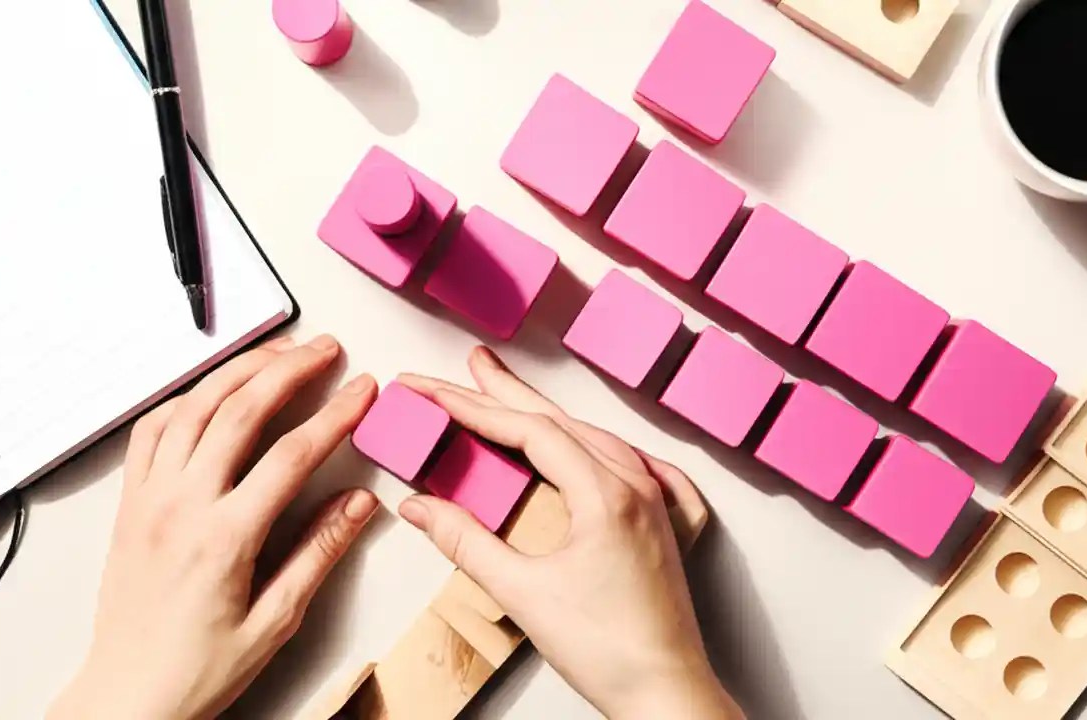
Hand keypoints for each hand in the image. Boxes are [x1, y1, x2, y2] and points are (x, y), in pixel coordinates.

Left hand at [50, 335, 379, 719]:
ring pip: (193, 407)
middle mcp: (180, 507)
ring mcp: (149, 499)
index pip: (292, 454)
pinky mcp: (130, 502)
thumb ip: (319, 553)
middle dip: (289, 369)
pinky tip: (211, 389)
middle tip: (324, 350)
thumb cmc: (196, 669)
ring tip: (276, 352)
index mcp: (224, 539)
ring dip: (238, 370)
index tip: (361, 391)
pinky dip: (186, 397)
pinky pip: (152, 429)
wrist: (127, 695)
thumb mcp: (275, 620)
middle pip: (240, 411)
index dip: (335, 414)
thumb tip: (358, 503)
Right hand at [397, 347, 741, 719]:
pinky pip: (625, 460)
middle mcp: (635, 484)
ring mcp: (654, 500)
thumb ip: (466, 542)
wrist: (667, 693)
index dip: (473, 405)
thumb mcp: (523, 593)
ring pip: (591, 436)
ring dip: (544, 414)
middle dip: (507, 391)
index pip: (528, 430)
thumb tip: (419, 507)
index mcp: (606, 493)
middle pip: (560, 421)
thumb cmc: (608, 650)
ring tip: (508, 395)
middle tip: (468, 364)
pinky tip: (586, 439)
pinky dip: (589, 442)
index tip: (432, 388)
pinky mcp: (660, 520)